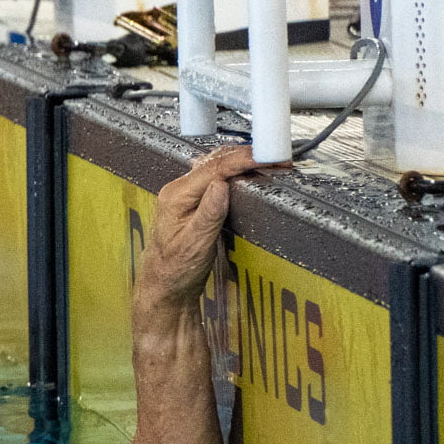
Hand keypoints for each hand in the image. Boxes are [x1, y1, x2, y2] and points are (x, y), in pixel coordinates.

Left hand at [136, 146, 258, 310]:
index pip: (214, 169)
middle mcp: (179, 190)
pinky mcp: (194, 200)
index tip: (267, 158)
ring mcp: (186, 194)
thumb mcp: (195, 245)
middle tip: (277, 159)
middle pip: (216, 161)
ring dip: (244, 161)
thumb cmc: (176, 270)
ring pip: (217, 165)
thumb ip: (208, 213)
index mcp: (176, 197)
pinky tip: (252, 172)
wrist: (166, 286)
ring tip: (270, 163)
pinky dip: (237, 171)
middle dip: (248, 156)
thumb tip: (221, 184)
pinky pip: (217, 176)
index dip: (243, 160)